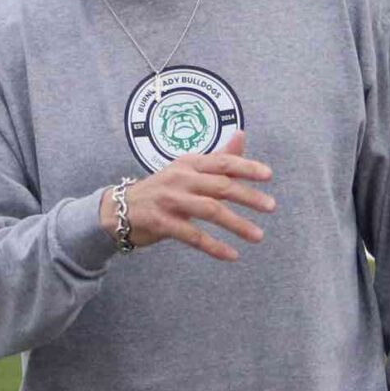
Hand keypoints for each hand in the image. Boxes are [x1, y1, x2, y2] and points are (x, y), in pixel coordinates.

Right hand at [100, 132, 275, 261]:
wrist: (118, 210)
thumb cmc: (161, 190)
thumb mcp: (187, 170)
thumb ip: (218, 159)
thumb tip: (242, 134)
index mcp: (189, 163)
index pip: (222, 161)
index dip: (246, 166)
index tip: (268, 175)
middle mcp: (180, 178)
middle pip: (220, 185)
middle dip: (248, 196)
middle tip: (271, 206)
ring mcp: (169, 200)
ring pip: (210, 211)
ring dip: (237, 224)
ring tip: (258, 236)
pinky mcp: (161, 223)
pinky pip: (193, 236)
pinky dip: (214, 246)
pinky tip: (231, 255)